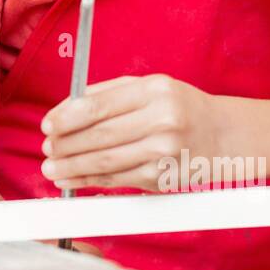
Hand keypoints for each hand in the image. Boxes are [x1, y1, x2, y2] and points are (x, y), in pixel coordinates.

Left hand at [38, 74, 220, 192]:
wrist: (224, 136)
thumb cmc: (179, 107)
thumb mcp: (150, 87)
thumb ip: (108, 94)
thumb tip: (64, 110)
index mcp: (155, 90)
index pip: (100, 105)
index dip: (67, 118)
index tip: (47, 125)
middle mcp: (162, 120)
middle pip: (100, 136)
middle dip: (66, 145)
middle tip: (46, 148)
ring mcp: (165, 152)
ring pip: (107, 162)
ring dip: (73, 167)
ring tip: (51, 168)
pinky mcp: (164, 177)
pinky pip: (119, 180)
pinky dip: (91, 181)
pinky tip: (72, 179)